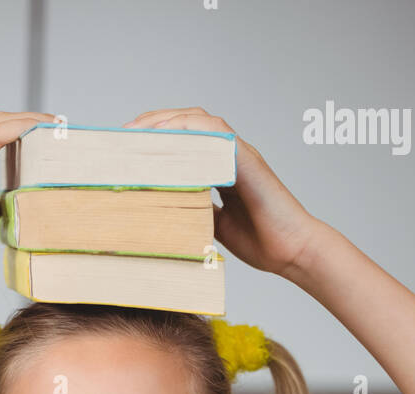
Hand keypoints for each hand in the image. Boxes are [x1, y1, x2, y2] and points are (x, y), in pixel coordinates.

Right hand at [0, 110, 56, 273]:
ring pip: (0, 124)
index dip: (22, 132)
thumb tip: (0, 205)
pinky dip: (20, 129)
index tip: (49, 139)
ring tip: (58, 126)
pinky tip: (40, 130)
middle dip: (32, 121)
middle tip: (61, 129)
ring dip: (31, 120)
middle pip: (0, 123)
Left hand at [122, 107, 320, 277]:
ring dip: (166, 120)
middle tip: (121, 135)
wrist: (292, 252)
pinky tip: (169, 135)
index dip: (154, 138)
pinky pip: (218, 134)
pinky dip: (192, 129)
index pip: (182, 141)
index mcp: (219, 168)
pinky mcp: (248, 161)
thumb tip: (163, 212)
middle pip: (186, 123)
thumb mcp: (214, 226)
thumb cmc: (260, 241)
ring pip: (199, 121)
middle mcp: (228, 156)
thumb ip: (194, 211)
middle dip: (152, 124)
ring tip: (138, 132)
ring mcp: (239, 155)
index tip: (125, 148)